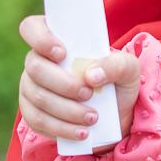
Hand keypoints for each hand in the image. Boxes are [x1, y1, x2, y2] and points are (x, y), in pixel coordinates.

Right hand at [18, 14, 140, 149]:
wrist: (115, 113)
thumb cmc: (118, 80)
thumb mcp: (129, 68)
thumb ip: (117, 64)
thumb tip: (91, 76)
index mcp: (58, 38)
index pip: (32, 27)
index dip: (40, 38)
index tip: (62, 53)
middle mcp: (38, 60)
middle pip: (35, 68)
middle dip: (62, 84)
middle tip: (88, 93)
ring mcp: (30, 87)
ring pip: (36, 97)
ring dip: (65, 110)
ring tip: (92, 118)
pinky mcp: (31, 112)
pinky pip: (37, 121)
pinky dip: (60, 128)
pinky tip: (81, 132)